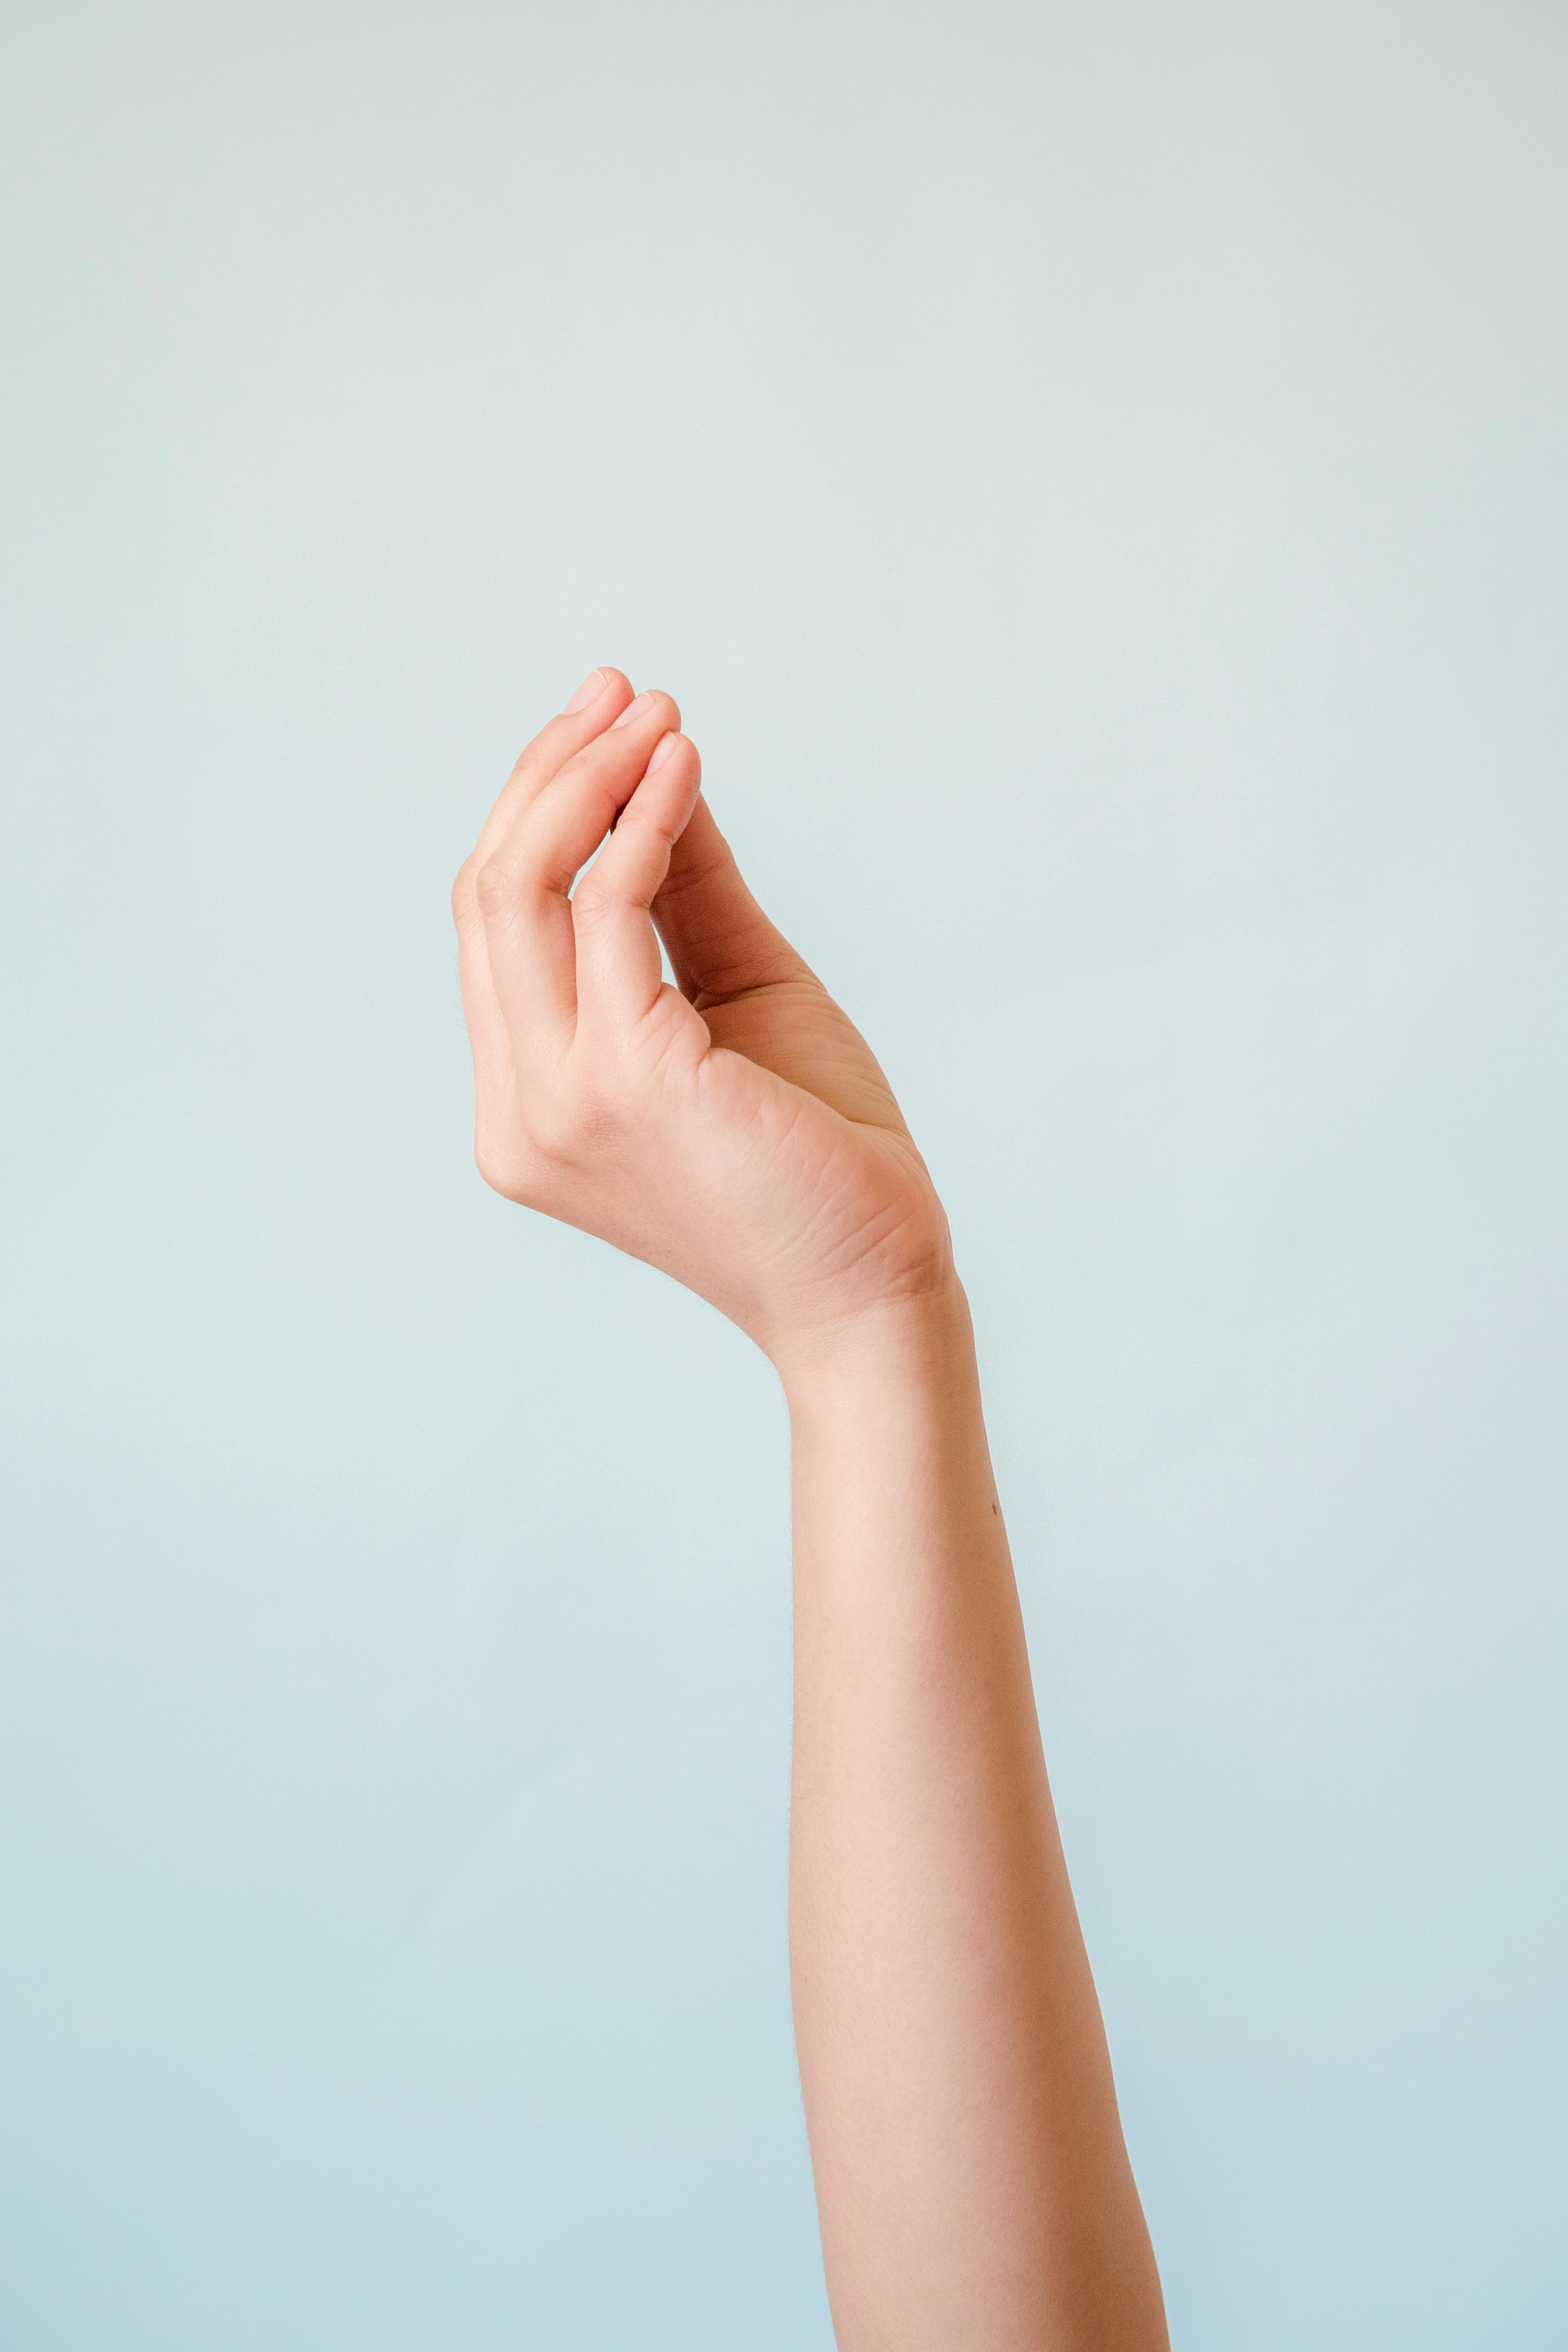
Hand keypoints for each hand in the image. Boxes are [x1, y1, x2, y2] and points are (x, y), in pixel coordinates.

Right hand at [451, 669, 951, 1360]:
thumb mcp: (733, 993)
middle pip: (486, 895)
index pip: (494, 928)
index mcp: (528, 1100)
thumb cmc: (811, 1152)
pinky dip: (643, 826)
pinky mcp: (627, 1084)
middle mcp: (520, 1110)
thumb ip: (680, 893)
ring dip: (591, 780)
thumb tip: (656, 770)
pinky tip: (684, 773)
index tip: (604, 722)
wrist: (872, 1281)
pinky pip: (609, 913)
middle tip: (620, 692)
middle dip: (549, 774)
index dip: (535, 811)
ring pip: (522, 892)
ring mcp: (560, 1103)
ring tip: (653, 714)